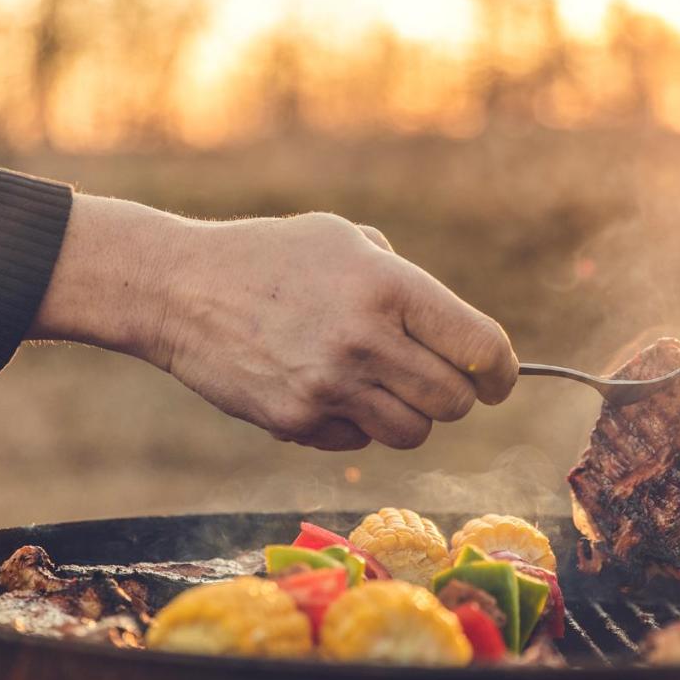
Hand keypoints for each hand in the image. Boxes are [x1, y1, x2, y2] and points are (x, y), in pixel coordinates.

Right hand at [29, 195, 517, 449]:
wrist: (178, 288)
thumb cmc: (269, 257)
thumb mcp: (344, 239)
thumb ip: (407, 281)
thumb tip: (460, 338)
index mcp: (388, 286)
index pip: (480, 348)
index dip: (501, 372)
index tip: (497, 381)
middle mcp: (365, 339)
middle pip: (453, 402)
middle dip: (453, 396)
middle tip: (431, 381)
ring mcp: (329, 386)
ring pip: (412, 433)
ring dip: (407, 416)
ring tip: (378, 386)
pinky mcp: (296, 421)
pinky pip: (357, 441)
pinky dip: (353, 424)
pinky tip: (322, 390)